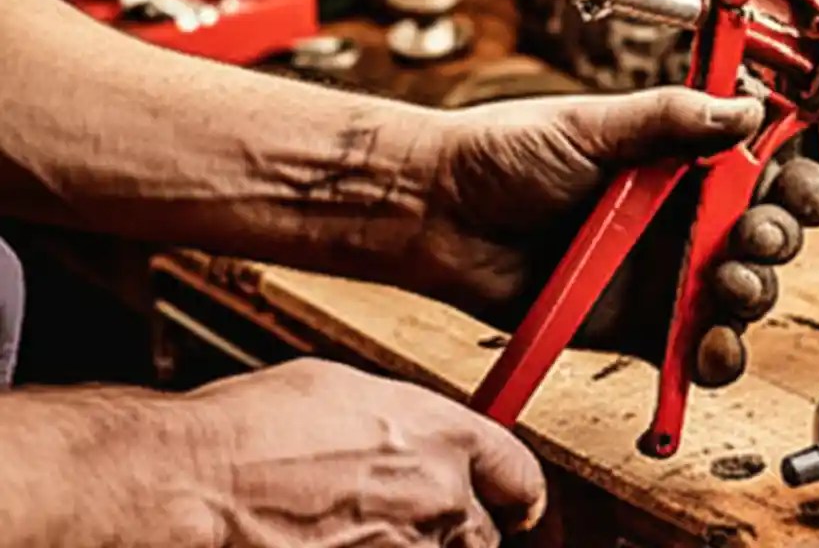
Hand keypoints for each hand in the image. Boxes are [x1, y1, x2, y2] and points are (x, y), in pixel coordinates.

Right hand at [58, 359, 544, 546]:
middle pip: (482, 537)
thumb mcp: (340, 392)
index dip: (513, 495)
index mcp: (444, 436)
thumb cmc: (248, 432)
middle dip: (453, 536)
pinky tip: (327, 545)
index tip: (509, 506)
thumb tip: (411, 435)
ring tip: (352, 536)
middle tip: (406, 528)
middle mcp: (440, 496)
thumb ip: (401, 423)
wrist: (194, 485)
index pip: (518, 475)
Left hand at [417, 87, 818, 380]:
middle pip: (764, 236)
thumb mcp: (589, 124)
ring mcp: (661, 274)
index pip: (763, 171)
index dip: (791, 184)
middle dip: (774, 240)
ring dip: (750, 295)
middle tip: (752, 237)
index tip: (791, 190)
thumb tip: (747, 107)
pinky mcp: (637, 326)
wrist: (438, 213)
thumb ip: (670, 119)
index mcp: (680, 161)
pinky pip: (690, 350)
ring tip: (727, 286)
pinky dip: (711, 357)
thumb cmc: (500, 154)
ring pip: (738, 297)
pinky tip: (709, 349)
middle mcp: (680, 217)